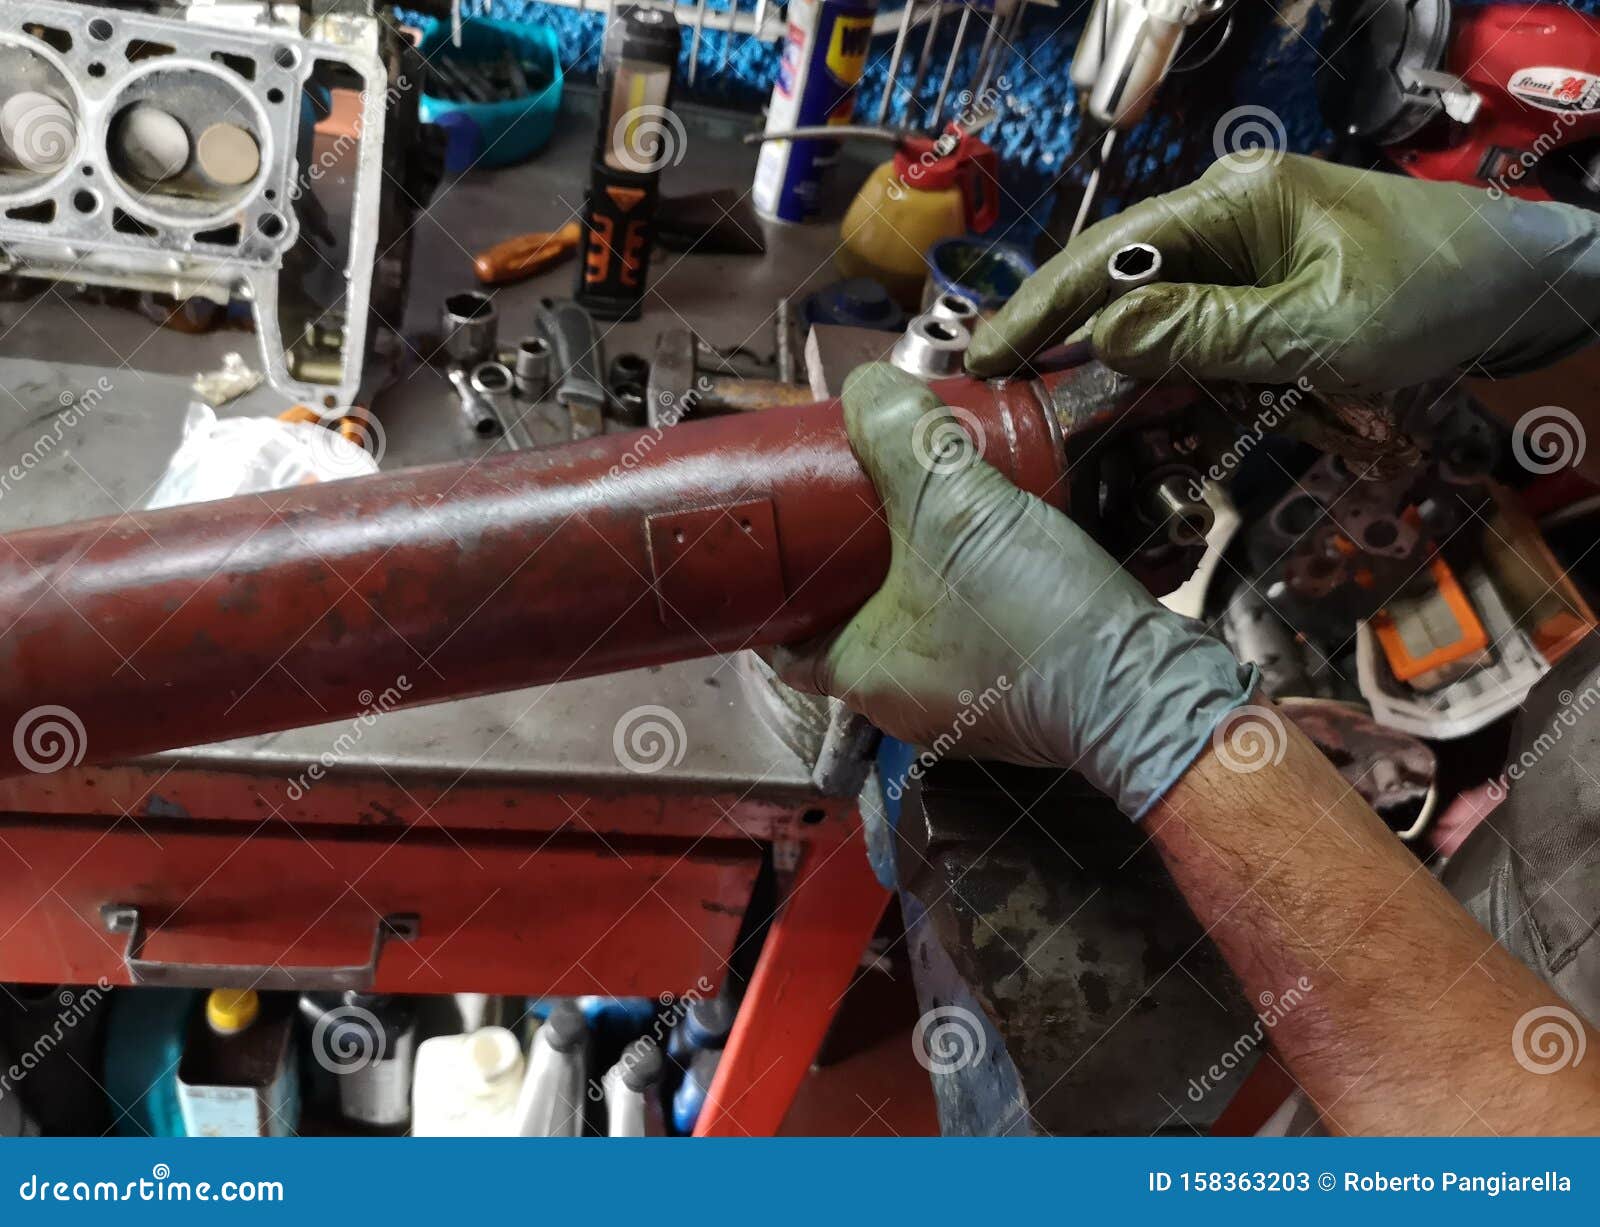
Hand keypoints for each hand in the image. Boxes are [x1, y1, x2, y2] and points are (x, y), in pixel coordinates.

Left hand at [769, 364, 1253, 818]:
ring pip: (920, 615)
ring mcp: (965, 696)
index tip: (784, 531)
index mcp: (861, 673)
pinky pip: (977, 623)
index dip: (779, 580)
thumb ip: (904, 438)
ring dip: (924, 560)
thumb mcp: (955, 508)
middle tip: (865, 492)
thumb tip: (868, 389)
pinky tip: (999, 530)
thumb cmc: (1039, 625)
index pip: (783, 637)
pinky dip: (976, 578)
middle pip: (854, 612)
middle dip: (859, 551)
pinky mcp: (1020, 686)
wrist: (1150, 687)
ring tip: (934, 498)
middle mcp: (905, 696)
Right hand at [967, 155, 1599, 392]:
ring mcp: (1248, 251)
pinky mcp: (1267, 287)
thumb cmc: (1438, 291)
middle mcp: (1229, 216)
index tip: (983, 352)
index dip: (1041, 307)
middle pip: (1114, 276)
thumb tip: (1104, 336)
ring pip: (1150, 306)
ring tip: (1043, 400)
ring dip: (1106, 357)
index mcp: (1234, 203)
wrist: (1527, 286)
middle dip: (1056, 331)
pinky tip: (1131, 399)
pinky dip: (1164, 368)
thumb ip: (1207, 333)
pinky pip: (1195, 328)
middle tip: (993, 383)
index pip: (1108, 252)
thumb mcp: (1319, 327)